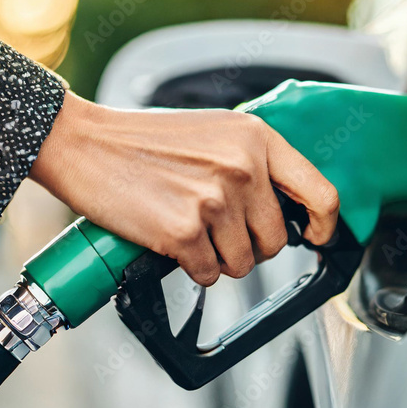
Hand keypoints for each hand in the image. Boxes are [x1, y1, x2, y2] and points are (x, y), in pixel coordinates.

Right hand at [29, 91, 338, 285]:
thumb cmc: (141, 139)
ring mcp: (214, 200)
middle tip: (214, 229)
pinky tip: (169, 239)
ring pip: (242, 264)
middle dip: (249, 246)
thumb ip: (253, 162)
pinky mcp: (184, 231)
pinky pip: (208, 274)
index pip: (321, 193)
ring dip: (216, 258)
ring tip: (187, 228)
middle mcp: (243, 167)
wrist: (83, 142)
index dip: (323, 225)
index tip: (314, 236)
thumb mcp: (214, 132)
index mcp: (256, 138)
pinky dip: (190, 267)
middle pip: (276, 241)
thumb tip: (287, 207)